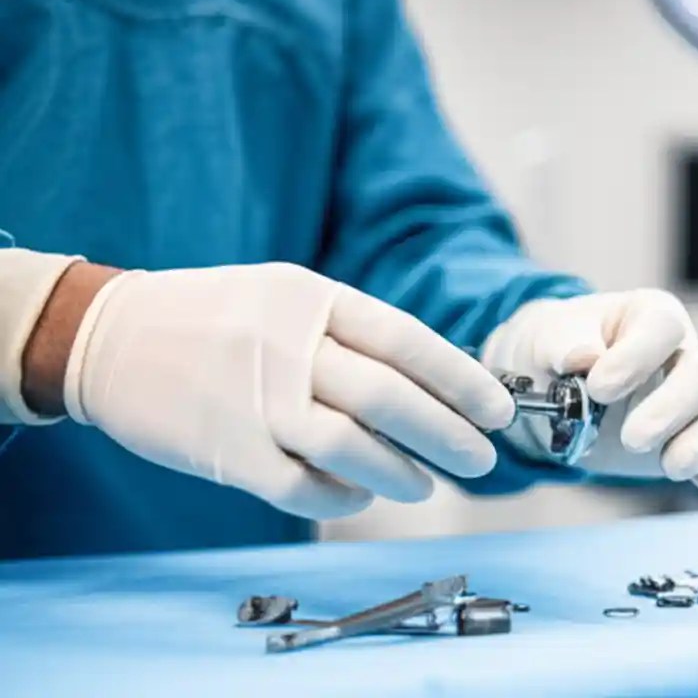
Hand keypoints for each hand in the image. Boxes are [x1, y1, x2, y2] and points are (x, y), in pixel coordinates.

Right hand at [58, 263, 514, 518]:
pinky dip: (344, 496)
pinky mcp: (229, 450)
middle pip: (390, 397)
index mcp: (312, 299)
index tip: (497, 410)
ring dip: (402, 473)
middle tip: (480, 459)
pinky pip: (304, 485)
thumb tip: (429, 382)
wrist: (106, 337)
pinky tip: (361, 496)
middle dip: (449, 434)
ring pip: (352, 446)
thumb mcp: (282, 296)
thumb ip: (349, 333)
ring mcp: (256, 399)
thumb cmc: (212, 318)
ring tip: (425, 485)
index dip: (461, 380)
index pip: (407, 341)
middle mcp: (289, 346)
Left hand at [482, 290, 697, 510]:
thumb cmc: (555, 345)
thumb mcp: (547, 334)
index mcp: (650, 316)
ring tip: (669, 468)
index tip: (599, 388)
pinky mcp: (678, 443)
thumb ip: (563, 341)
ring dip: (695, 446)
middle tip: (631, 439)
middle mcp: (679, 356)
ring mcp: (684, 403)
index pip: (663, 327)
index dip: (638, 356)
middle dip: (669, 410)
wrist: (546, 378)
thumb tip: (584, 357)